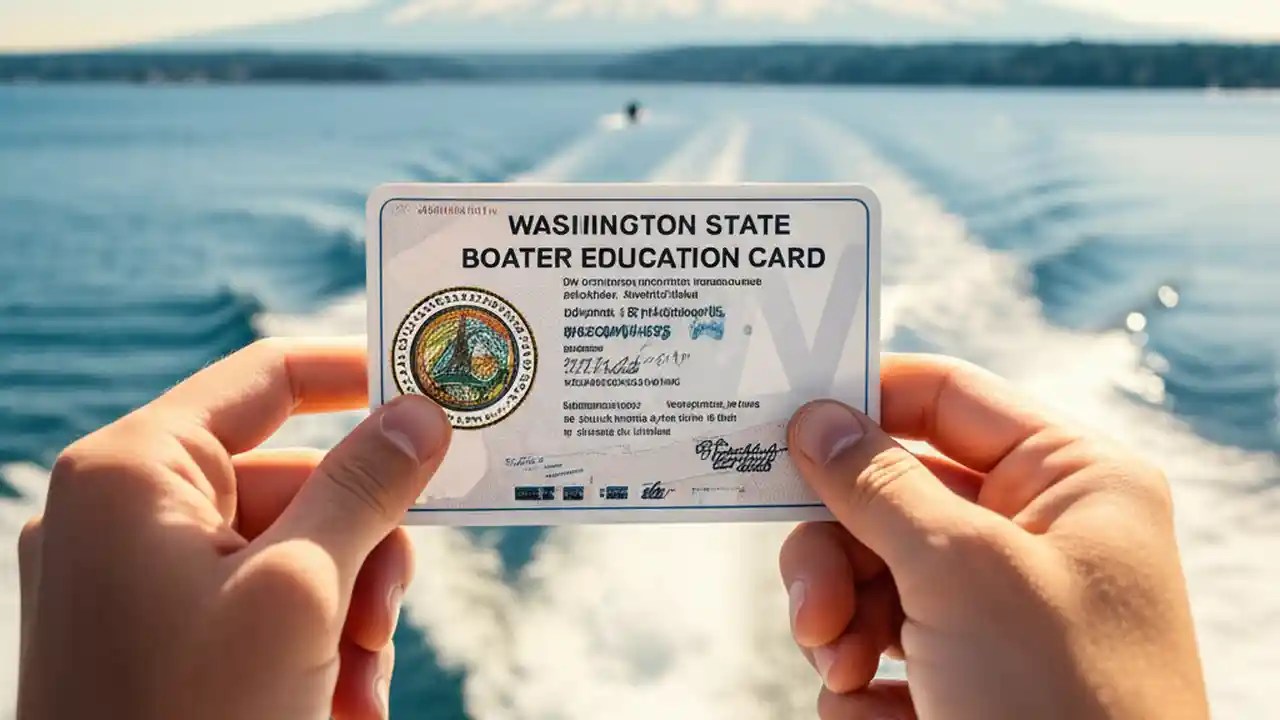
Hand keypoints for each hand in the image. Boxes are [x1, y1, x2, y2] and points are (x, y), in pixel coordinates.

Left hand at [17, 339, 450, 719]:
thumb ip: (366, 487)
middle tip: (385, 615)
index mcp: (135, 471)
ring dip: (346, 611)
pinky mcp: (149, 635)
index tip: (436, 392)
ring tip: (353, 685)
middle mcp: (123, 511)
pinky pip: (258, 604)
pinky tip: (331, 707)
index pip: (268, 378)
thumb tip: (423, 412)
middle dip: (360, 548)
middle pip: (293, 479)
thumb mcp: (301, 593)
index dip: (358, 376)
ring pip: (289, 549)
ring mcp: (131, 578)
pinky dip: (311, 644)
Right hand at [780, 354, 1208, 719]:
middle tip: (814, 608)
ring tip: (843, 670)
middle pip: (890, 494)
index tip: (781, 419)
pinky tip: (875, 712)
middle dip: (838, 549)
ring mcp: (998, 608)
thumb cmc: (1063, 704)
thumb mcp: (966, 573)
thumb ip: (881, 485)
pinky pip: (878, 640)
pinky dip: (859, 678)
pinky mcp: (965, 672)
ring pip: (872, 569)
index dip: (862, 399)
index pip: (945, 399)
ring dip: (838, 618)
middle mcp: (1034, 536)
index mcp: (1070, 482)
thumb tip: (815, 419)